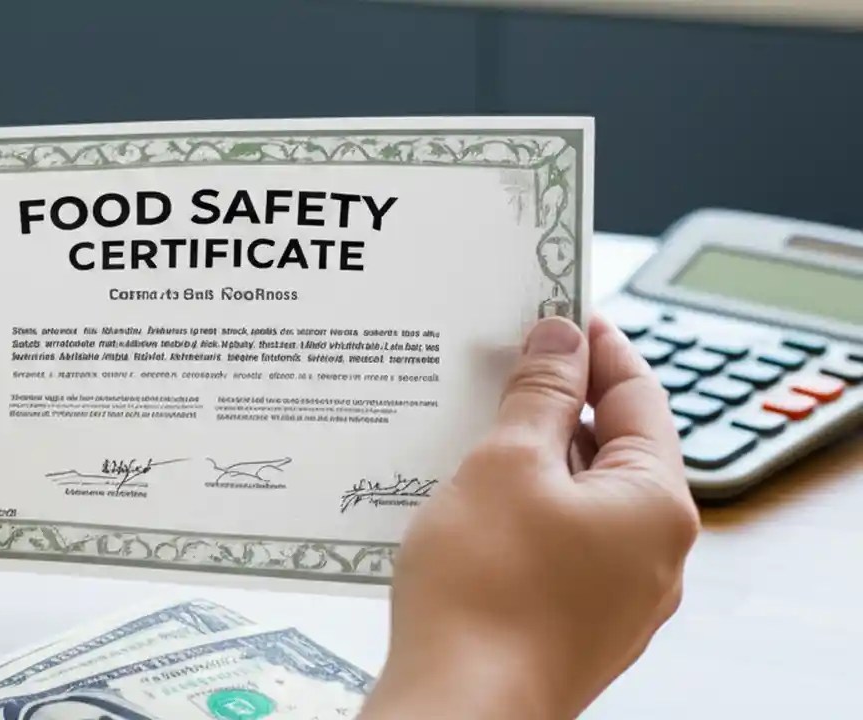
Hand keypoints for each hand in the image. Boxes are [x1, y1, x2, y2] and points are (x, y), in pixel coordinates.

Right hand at [360, 316, 699, 718]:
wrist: (460, 710)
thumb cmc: (485, 596)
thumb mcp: (506, 466)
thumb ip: (538, 397)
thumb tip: (561, 341)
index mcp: (655, 505)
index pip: (636, 397)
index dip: (595, 347)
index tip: (558, 315)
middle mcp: (651, 554)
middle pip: (610, 448)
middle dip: (554, 403)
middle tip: (501, 366)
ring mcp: (614, 595)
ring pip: (578, 498)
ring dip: (531, 458)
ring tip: (473, 428)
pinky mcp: (572, 621)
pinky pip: (557, 543)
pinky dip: (522, 509)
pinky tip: (470, 499)